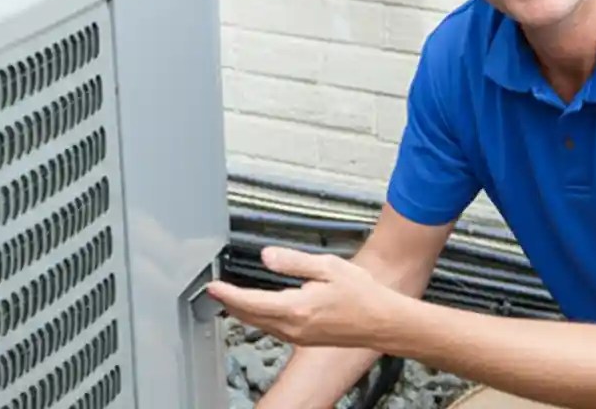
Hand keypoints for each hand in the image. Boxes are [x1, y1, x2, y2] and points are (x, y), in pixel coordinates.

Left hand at [206, 247, 404, 347]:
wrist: (382, 321)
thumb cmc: (361, 294)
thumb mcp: (327, 267)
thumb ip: (294, 262)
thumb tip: (266, 256)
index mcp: (296, 308)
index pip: (250, 302)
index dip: (227, 294)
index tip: (213, 286)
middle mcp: (293, 327)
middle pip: (250, 317)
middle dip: (230, 304)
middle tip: (215, 292)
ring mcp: (298, 336)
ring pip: (260, 325)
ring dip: (243, 312)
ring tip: (231, 299)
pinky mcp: (305, 339)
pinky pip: (273, 329)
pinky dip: (259, 318)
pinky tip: (260, 310)